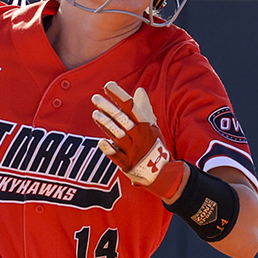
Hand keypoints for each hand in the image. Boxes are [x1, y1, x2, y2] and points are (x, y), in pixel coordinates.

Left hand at [91, 82, 185, 200]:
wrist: (162, 172)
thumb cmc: (154, 146)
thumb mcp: (152, 127)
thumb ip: (143, 109)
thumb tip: (139, 91)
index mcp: (144, 125)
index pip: (130, 106)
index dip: (119, 95)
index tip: (108, 85)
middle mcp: (138, 136)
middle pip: (122, 119)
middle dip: (108, 107)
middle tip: (95, 98)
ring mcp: (132, 150)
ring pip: (118, 134)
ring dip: (106, 124)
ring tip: (95, 114)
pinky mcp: (127, 164)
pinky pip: (117, 156)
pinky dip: (109, 150)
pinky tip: (102, 142)